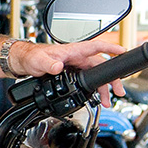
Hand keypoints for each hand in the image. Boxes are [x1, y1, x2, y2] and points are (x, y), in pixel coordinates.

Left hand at [14, 39, 134, 101]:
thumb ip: (48, 64)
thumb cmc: (32, 57)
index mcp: (73, 50)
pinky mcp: (72, 73)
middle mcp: (77, 57)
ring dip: (102, 88)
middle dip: (111, 79)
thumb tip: (57, 67)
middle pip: (100, 65)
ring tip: (107, 100)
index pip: (95, 46)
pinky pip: (87, 80)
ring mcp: (75, 65)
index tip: (122, 52)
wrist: (24, 62)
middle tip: (119, 91)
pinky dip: (93, 89)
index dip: (110, 49)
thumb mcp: (39, 61)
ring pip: (94, 75)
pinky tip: (95, 98)